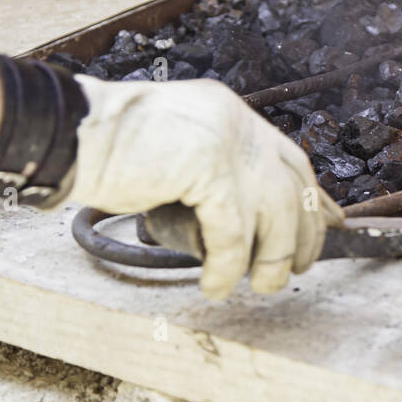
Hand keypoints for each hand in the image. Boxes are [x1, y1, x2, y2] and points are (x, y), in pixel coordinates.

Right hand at [63, 76, 341, 298]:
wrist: (67, 134)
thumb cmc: (109, 151)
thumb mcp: (177, 152)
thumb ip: (214, 171)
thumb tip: (248, 216)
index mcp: (231, 115)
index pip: (293, 160)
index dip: (318, 198)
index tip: (335, 227)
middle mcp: (237, 122)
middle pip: (296, 187)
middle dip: (304, 236)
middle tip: (295, 269)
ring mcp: (226, 140)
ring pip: (277, 213)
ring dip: (272, 259)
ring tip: (259, 286)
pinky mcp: (207, 165)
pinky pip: (234, 231)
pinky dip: (227, 266)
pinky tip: (214, 285)